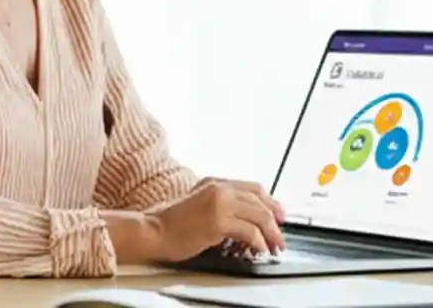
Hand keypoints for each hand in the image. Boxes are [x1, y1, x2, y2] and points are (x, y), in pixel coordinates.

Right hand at [146, 177, 285, 262]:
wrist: (152, 230)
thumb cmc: (170, 223)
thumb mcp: (197, 202)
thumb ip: (218, 204)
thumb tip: (241, 219)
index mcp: (214, 182)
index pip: (252, 187)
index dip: (269, 201)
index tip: (277, 214)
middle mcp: (219, 188)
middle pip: (260, 199)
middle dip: (275, 218)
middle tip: (280, 234)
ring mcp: (219, 203)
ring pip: (259, 214)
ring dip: (270, 233)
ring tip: (273, 246)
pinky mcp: (218, 221)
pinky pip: (249, 231)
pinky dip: (258, 242)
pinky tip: (258, 250)